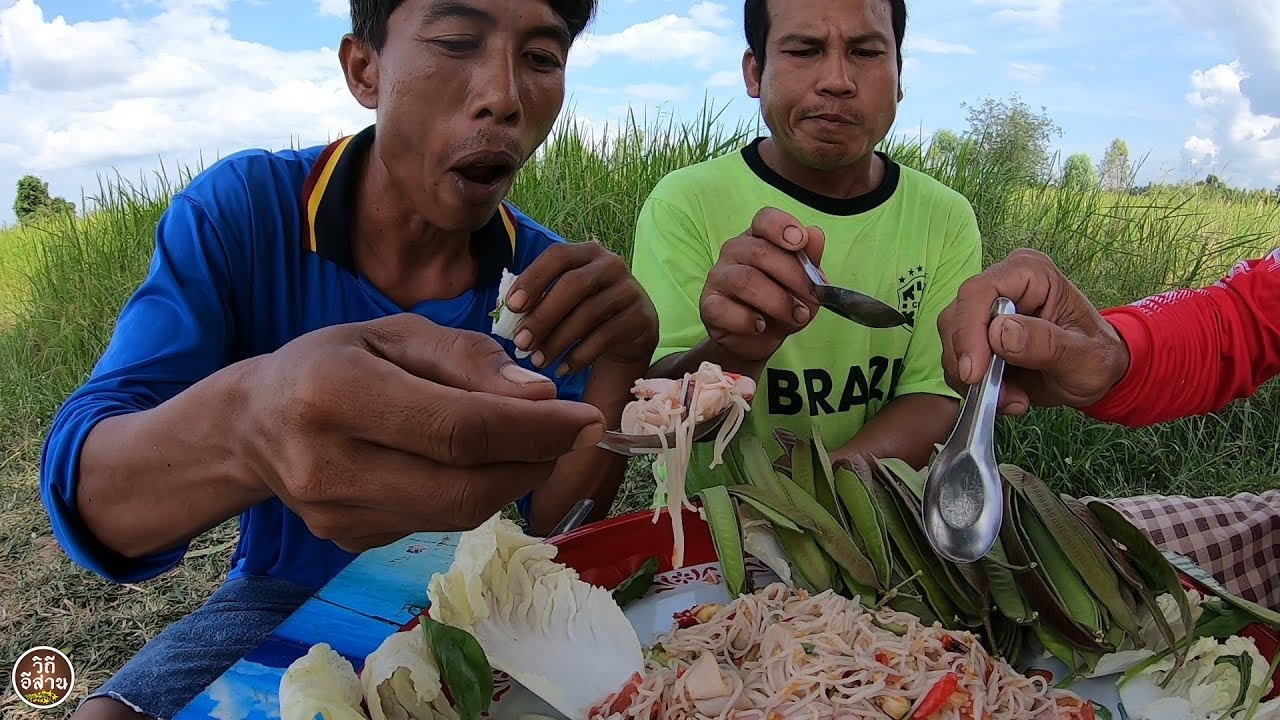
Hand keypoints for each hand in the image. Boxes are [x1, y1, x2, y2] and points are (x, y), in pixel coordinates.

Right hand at [240, 313, 606, 551]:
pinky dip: (470, 493)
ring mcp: (334, 514)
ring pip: (457, 513)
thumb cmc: (333, 362)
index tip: (586, 417)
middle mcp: (327, 462)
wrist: (251, 424)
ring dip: (512, 480)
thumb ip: (469, 358)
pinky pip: (435, 522)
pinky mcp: (347, 540)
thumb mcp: (395, 332)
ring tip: (529, 444)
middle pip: (464, 486)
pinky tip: (471, 463)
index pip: (460, 428)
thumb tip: (541, 397)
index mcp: (335, 392)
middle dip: (534, 462)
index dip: (535, 430)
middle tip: (568, 434)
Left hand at [503, 240, 658, 375]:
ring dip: (557, 340)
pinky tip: (561, 369)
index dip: (533, 278)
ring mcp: (629, 290)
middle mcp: (611, 265)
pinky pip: (604, 337)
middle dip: (542, 316)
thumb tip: (502, 313)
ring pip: (588, 314)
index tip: (511, 307)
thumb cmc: (582, 310)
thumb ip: (536, 298)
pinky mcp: (640, 318)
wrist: (628, 330)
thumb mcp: (561, 297)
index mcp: (586, 252)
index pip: (557, 256)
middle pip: (573, 286)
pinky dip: (578, 356)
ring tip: (537, 360)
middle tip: (520, 342)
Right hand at [700, 207, 826, 362]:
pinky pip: (725, 309)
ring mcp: (718, 277)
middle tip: (812, 298)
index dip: (782, 226)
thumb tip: (815, 234)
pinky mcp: (708, 305)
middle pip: (760, 252)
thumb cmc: (781, 304)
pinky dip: (748, 321)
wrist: (758, 340)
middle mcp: (734, 251)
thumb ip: (810, 260)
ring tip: (796, 317)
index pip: (765, 219)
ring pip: (745, 280)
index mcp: (759, 238)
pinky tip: (760, 326)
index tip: (801, 242)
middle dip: (793, 276)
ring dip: (777, 302)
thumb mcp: (804, 284)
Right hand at [937, 249, 1130, 414]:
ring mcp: (984, 314)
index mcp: (1029, 274)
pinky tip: (1009, 396)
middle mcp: (1000, 287)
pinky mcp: (976, 340)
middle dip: (971, 362)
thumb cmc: (1097, 358)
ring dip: (974, 380)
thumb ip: (1047, 343)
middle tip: (1000, 394)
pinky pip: (957, 364)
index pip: (979, 291)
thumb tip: (999, 333)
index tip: (974, 372)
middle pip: (957, 318)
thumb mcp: (1084, 357)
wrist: (1094, 376)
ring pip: (951, 344)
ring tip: (1014, 398)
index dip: (969, 331)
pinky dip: (976, 388)